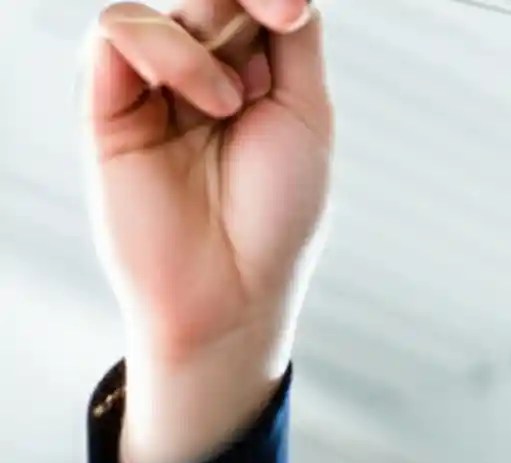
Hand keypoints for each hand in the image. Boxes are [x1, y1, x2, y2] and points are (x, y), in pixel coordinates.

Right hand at [85, 0, 332, 462]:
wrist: (234, 289)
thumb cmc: (277, 215)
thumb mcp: (306, 114)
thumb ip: (293, 40)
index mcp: (254, 74)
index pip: (252, 1)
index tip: (290, 14)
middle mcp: (202, 73)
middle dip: (242, 2)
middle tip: (275, 25)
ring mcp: (153, 89)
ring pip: (166, 8)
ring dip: (205, 40)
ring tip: (229, 107)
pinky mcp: (109, 106)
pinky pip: (118, 32)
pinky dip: (165, 49)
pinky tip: (205, 101)